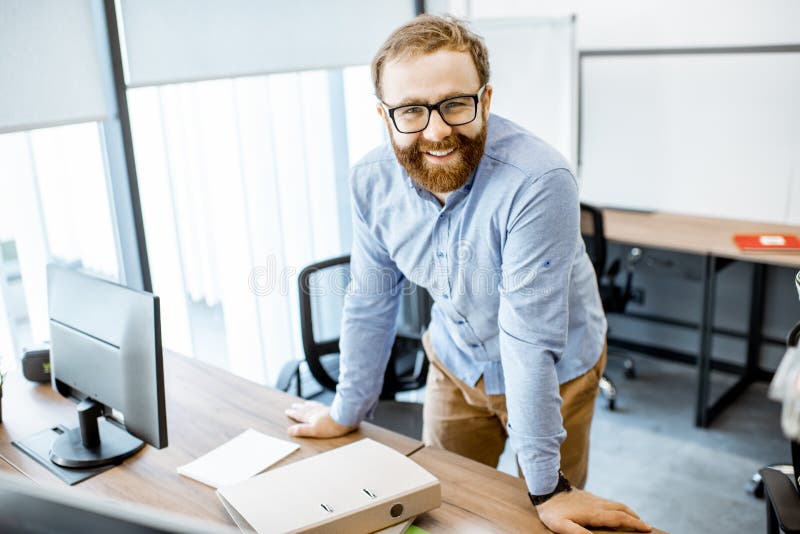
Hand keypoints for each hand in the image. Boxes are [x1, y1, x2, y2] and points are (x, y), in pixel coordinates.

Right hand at [285, 400, 357, 437]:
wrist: (345, 419)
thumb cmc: (331, 427)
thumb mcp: (313, 431)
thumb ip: (301, 430)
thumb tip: (289, 431)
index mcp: (311, 418)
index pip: (300, 415)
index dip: (293, 413)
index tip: (288, 411)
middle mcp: (317, 412)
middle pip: (306, 409)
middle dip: (299, 408)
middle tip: (293, 405)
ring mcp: (324, 410)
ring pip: (314, 406)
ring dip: (308, 405)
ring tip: (305, 403)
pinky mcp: (332, 410)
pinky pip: (322, 406)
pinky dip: (318, 404)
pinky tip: (320, 405)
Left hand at [535, 488, 651, 533]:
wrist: (546, 489)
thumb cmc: (552, 512)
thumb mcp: (562, 526)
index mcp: (594, 513)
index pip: (620, 518)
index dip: (634, 523)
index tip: (647, 528)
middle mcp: (597, 504)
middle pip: (622, 509)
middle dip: (635, 518)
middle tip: (646, 526)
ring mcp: (593, 499)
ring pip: (616, 504)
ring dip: (628, 511)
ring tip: (634, 519)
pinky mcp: (588, 496)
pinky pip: (608, 502)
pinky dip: (618, 507)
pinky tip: (615, 511)